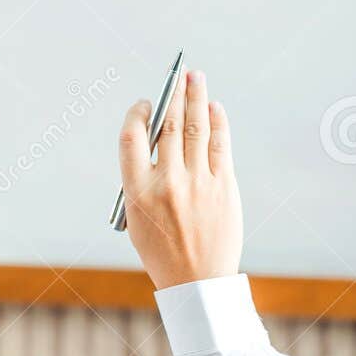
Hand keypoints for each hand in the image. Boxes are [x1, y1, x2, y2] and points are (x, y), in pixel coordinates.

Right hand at [119, 69, 242, 290]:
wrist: (198, 281)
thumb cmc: (164, 250)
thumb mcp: (137, 218)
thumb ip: (142, 180)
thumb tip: (155, 136)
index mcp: (138, 192)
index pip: (131, 137)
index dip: (137, 113)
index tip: (146, 103)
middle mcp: (167, 183)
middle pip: (168, 125)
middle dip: (172, 93)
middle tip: (176, 73)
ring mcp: (198, 183)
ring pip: (194, 127)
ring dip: (195, 96)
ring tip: (195, 77)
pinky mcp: (224, 187)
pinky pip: (219, 144)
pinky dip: (216, 121)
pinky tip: (213, 107)